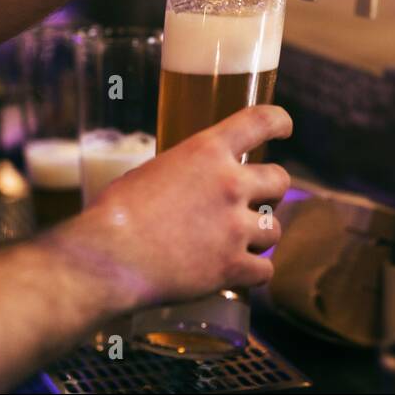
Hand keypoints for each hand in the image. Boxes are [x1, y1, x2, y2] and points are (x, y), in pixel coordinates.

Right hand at [57, 105, 292, 312]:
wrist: (108, 258)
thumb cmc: (115, 213)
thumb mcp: (151, 172)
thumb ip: (184, 172)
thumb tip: (191, 184)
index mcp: (207, 151)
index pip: (259, 122)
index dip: (278, 121)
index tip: (285, 127)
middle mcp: (229, 184)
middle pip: (280, 180)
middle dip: (270, 191)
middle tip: (255, 202)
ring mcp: (235, 227)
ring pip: (275, 230)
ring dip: (260, 235)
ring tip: (239, 242)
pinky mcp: (232, 267)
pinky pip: (265, 270)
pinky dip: (253, 273)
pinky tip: (239, 272)